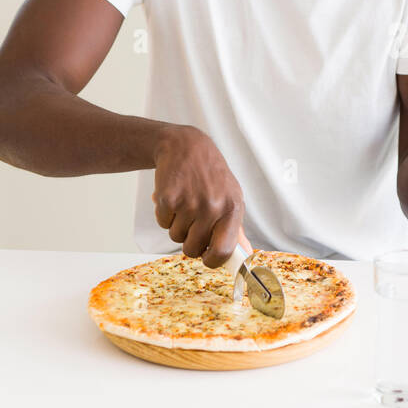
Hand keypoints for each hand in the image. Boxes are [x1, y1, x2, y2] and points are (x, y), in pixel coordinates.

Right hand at [151, 124, 245, 267]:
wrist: (186, 146)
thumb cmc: (211, 175)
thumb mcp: (231, 196)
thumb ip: (235, 228)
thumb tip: (244, 254)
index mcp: (232, 208)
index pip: (224, 250)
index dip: (212, 260)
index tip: (206, 257)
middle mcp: (213, 206)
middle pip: (193, 248)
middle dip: (189, 240)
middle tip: (192, 221)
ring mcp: (190, 202)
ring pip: (176, 237)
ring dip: (177, 225)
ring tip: (185, 203)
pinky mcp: (169, 198)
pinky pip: (162, 223)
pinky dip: (165, 214)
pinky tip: (174, 197)